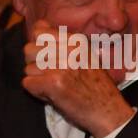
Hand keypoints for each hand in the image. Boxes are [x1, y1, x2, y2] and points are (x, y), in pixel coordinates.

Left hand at [21, 19, 135, 137]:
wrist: (110, 113)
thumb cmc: (98, 88)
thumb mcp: (86, 56)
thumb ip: (62, 40)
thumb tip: (39, 24)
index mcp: (76, 40)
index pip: (39, 31)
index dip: (41, 47)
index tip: (54, 60)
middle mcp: (69, 49)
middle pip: (29, 50)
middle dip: (37, 65)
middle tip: (56, 77)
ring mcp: (60, 65)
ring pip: (28, 68)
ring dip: (39, 81)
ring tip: (58, 88)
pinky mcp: (52, 82)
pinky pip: (27, 83)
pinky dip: (38, 93)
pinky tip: (55, 96)